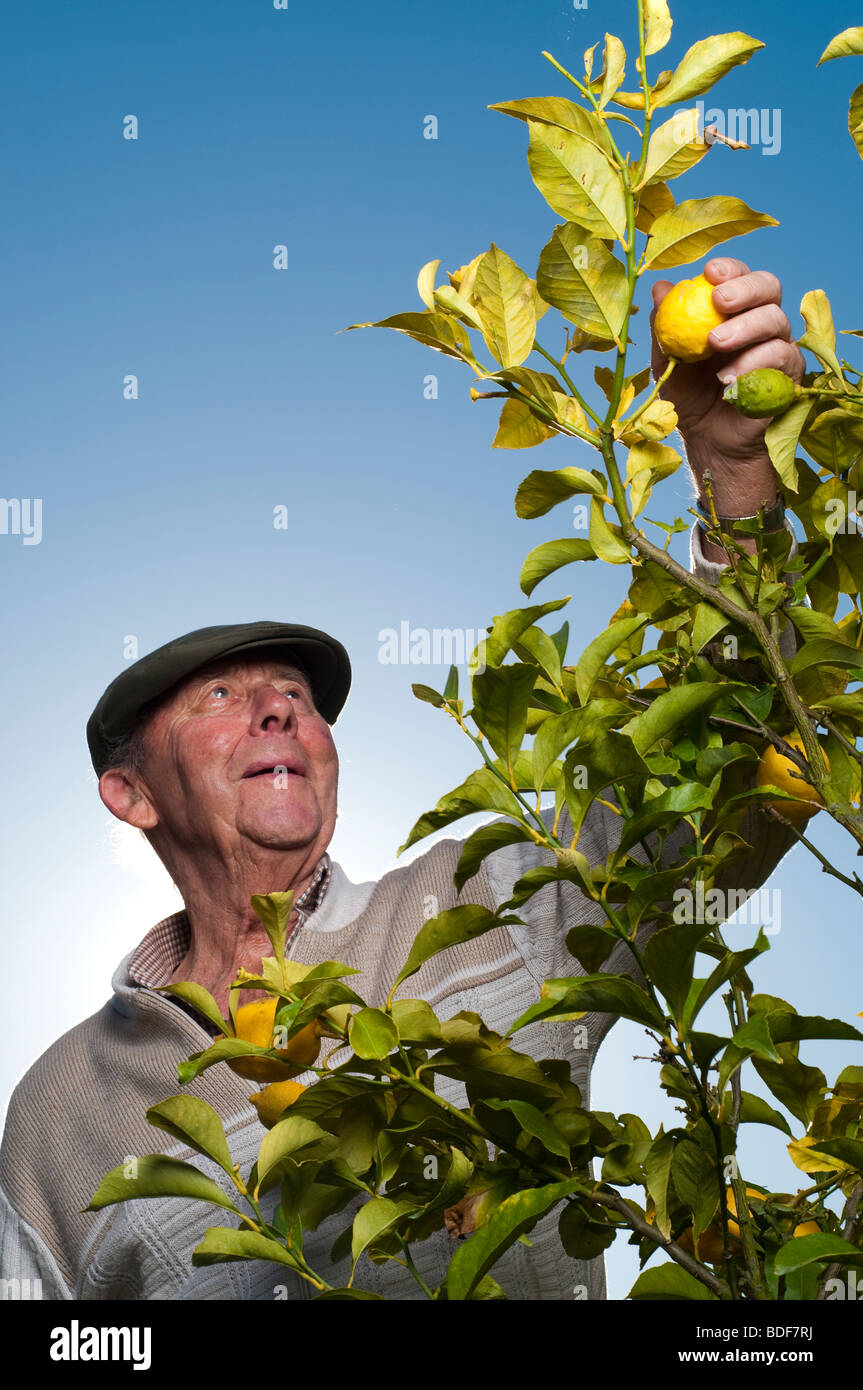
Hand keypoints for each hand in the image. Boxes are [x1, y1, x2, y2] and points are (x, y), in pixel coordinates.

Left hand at [650, 257, 804, 515]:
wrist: (707, 438)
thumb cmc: (688, 395)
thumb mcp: (666, 361)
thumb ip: (664, 327)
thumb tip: (660, 288)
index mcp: (732, 310)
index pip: (739, 276)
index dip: (730, 270)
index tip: (710, 272)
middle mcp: (760, 321)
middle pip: (768, 286)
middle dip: (744, 288)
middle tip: (719, 301)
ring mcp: (778, 345)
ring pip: (776, 320)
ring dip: (745, 328)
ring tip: (715, 343)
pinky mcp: (789, 374)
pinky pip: (781, 356)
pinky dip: (754, 362)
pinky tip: (728, 377)